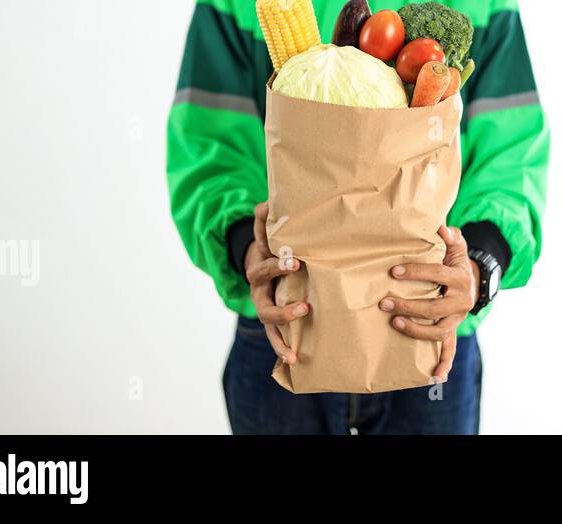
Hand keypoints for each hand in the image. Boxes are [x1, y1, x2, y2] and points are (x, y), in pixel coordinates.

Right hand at [244, 201, 308, 365]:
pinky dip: (281, 348)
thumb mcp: (267, 231)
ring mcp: (263, 305)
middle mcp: (258, 288)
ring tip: (293, 349)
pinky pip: (274, 336)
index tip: (296, 262)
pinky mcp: (271, 319)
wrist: (257, 260)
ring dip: (281, 334)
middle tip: (304, 307)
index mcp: (259, 264)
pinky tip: (292, 362)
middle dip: (283, 307)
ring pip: (268, 322)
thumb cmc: (271, 244)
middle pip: (265, 299)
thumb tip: (267, 201)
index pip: (266, 264)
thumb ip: (267, 220)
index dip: (278, 264)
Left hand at [379, 224, 476, 382]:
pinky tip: (435, 377)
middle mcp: (461, 302)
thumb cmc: (456, 262)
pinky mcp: (452, 331)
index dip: (416, 272)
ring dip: (416, 330)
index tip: (394, 271)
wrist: (473, 282)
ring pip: (437, 332)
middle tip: (384, 303)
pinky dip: (444, 364)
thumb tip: (441, 227)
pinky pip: (449, 351)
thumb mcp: (456, 247)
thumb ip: (451, 236)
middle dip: (408, 306)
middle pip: (434, 307)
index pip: (437, 275)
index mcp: (461, 279)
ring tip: (394, 324)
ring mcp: (456, 320)